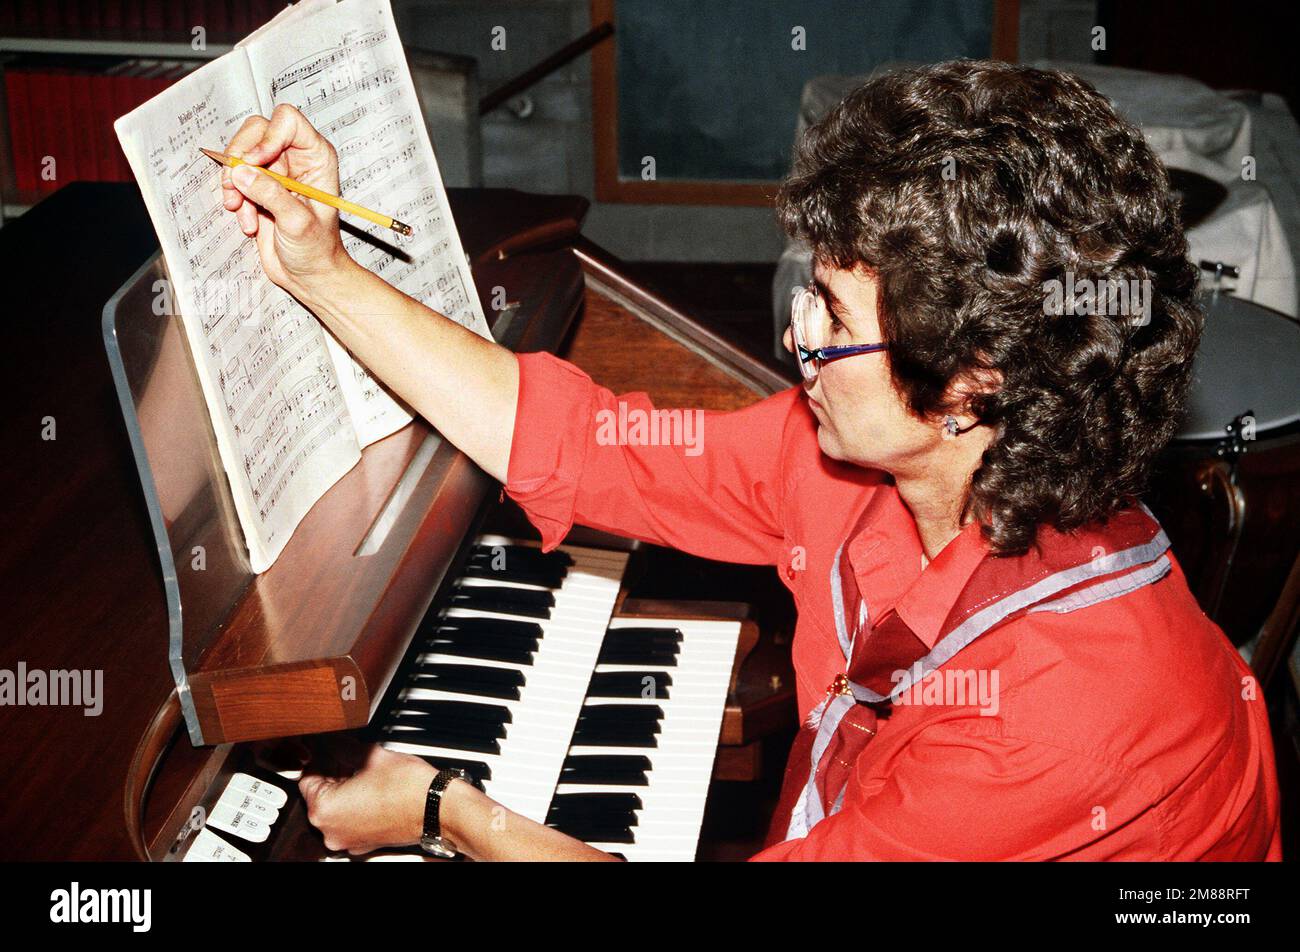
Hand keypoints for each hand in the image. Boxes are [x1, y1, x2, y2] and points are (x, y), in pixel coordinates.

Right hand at [220, 103, 352, 300]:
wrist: (309, 275)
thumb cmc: (316, 250)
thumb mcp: (298, 223)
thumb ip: (271, 194)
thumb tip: (241, 171)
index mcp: (316, 157)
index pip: (287, 120)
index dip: (267, 136)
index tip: (256, 162)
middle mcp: (295, 158)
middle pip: (256, 130)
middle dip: (240, 158)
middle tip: (237, 187)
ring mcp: (275, 171)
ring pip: (240, 153)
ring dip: (234, 183)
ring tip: (242, 211)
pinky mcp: (258, 187)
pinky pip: (234, 177)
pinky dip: (234, 198)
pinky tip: (248, 222)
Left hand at [297, 740, 435, 854]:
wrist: (438, 808)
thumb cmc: (409, 788)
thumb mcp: (370, 756)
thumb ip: (342, 747)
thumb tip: (332, 740)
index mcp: (324, 810)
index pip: (306, 778)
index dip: (319, 759)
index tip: (328, 749)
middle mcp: (331, 831)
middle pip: (320, 795)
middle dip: (332, 774)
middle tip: (348, 755)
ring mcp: (348, 841)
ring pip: (335, 808)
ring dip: (345, 788)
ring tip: (364, 769)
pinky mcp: (364, 844)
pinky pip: (350, 820)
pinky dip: (357, 804)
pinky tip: (372, 787)